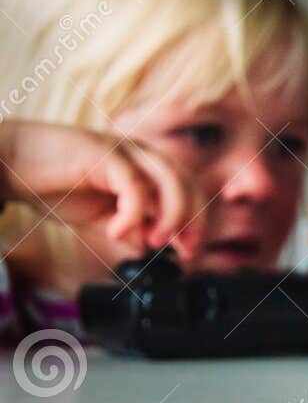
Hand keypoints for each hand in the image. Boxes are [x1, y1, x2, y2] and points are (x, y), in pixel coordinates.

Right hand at [0, 119, 198, 254]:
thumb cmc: (54, 184)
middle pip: (187, 184)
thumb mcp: (99, 214)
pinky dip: (134, 213)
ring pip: (170, 180)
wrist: (12, 165)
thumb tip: (146, 247)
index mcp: (145, 167)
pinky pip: (134, 184)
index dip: (194, 222)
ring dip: (171, 215)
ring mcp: (125, 151)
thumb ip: (126, 225)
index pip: (187, 191)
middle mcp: (141, 154)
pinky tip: (117, 232)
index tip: (188, 251)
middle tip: (182, 250)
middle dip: (191, 221)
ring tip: (155, 241)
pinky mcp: (104, 153)